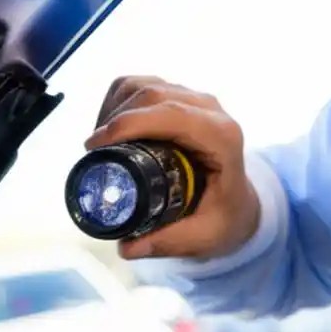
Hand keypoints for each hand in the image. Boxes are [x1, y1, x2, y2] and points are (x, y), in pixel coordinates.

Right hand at [85, 76, 260, 260]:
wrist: (238, 201)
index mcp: (222, 138)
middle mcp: (211, 110)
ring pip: (144, 85)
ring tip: (100, 143)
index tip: (96, 145)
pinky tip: (109, 127)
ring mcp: (195, 99)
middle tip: (92, 152)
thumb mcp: (204, 236)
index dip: (131, 123)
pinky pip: (141, 85)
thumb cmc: (224, 216)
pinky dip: (118, 100)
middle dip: (115, 119)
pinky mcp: (179, 96)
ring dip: (114, 108)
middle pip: (153, 95)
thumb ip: (168, 242)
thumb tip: (128, 246)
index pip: (174, 115)